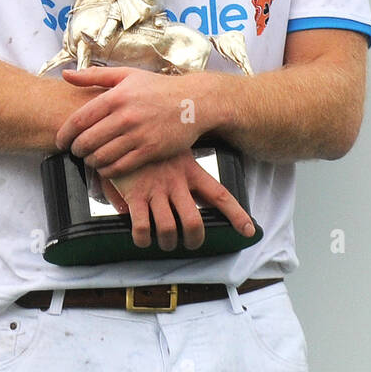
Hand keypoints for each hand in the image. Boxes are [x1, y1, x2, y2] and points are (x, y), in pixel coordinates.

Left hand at [57, 66, 215, 174]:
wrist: (193, 102)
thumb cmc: (158, 88)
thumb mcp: (126, 74)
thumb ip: (94, 75)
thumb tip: (66, 75)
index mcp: (116, 96)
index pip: (79, 120)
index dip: (65, 134)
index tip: (61, 141)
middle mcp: (125, 116)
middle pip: (87, 141)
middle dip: (77, 150)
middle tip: (76, 152)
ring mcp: (138, 135)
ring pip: (102, 156)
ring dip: (91, 161)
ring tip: (90, 159)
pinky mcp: (150, 151)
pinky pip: (120, 167)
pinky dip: (108, 171)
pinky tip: (106, 168)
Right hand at [102, 151, 255, 250]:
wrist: (122, 128)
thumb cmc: (152, 143)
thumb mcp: (176, 149)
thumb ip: (186, 172)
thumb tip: (198, 194)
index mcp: (190, 170)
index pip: (220, 195)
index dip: (236, 215)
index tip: (249, 230)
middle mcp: (175, 182)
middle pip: (194, 221)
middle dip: (194, 239)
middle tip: (191, 243)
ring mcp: (155, 189)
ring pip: (168, 229)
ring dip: (168, 242)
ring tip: (165, 242)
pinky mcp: (134, 195)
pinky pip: (141, 227)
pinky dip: (143, 239)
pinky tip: (142, 237)